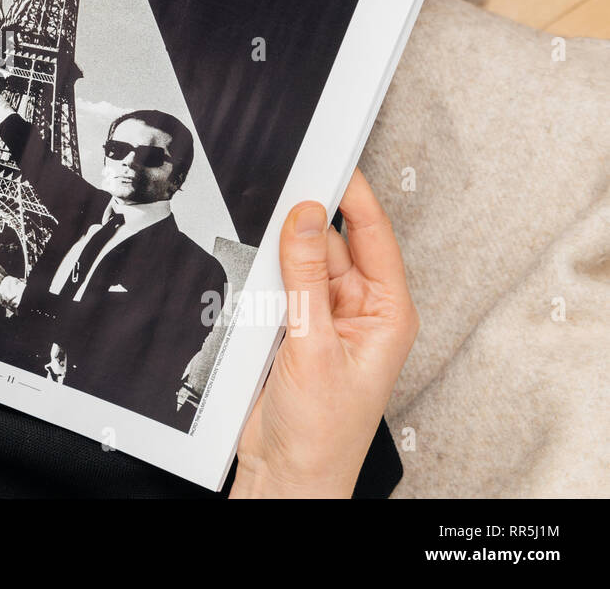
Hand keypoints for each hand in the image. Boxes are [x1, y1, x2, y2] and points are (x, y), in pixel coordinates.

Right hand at [230, 168, 417, 497]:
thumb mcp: (313, 346)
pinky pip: (277, 285)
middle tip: (276, 188)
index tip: (330, 159)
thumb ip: (306, 276)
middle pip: (331, 242)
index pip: (372, 234)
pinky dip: (262, 274)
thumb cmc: (321, 434)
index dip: (353, 194)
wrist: (287, 475)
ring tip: (257, 238)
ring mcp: (323, 319)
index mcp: (386, 312)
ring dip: (279, 251)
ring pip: (299, 261)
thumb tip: (306, 216)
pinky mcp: (292, 329)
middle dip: (304, 220)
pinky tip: (248, 270)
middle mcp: (358, 310)